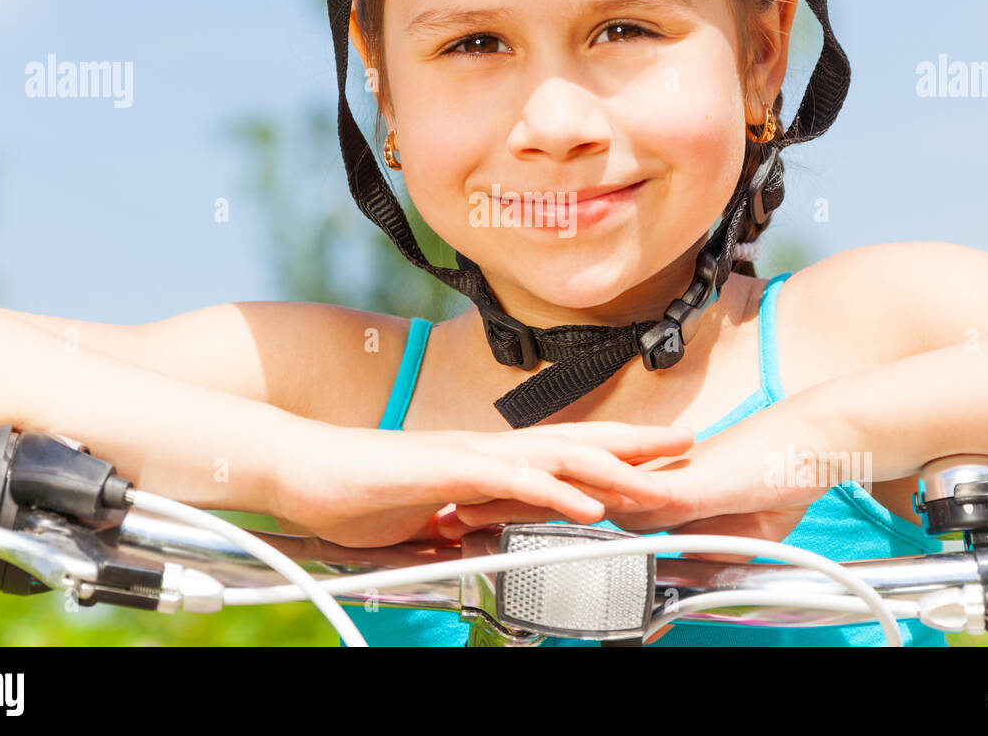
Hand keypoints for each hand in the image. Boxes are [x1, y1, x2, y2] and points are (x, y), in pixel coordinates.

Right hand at [271, 420, 692, 546]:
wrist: (302, 472)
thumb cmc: (356, 494)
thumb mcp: (425, 524)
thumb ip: (461, 528)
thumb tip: (488, 544)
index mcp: (485, 466)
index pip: (561, 458)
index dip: (610, 457)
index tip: (654, 460)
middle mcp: (486, 453)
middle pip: (574, 444)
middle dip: (633, 445)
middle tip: (685, 444)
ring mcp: (470, 457)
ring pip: (555, 457)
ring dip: (610, 467)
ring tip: (658, 476)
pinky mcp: (448, 471)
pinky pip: (511, 481)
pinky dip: (555, 493)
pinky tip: (589, 506)